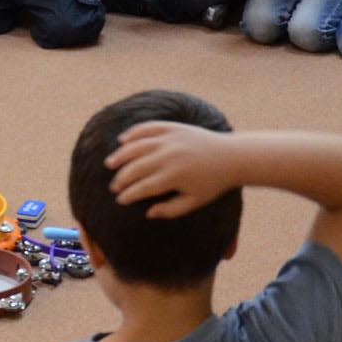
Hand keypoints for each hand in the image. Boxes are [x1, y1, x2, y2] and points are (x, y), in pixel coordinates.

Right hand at [105, 120, 233, 218]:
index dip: (128, 195)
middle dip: (121, 178)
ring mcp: (169, 139)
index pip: (142, 187)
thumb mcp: (194, 202)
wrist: (231, 156)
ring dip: (120, 155)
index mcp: (173, 177)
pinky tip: (122, 140)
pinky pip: (147, 128)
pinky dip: (133, 133)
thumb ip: (170, 210)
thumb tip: (148, 213)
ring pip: (136, 147)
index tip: (120, 200)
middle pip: (135, 168)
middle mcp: (168, 156)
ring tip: (110, 164)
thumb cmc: (212, 183)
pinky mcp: (173, 127)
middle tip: (113, 186)